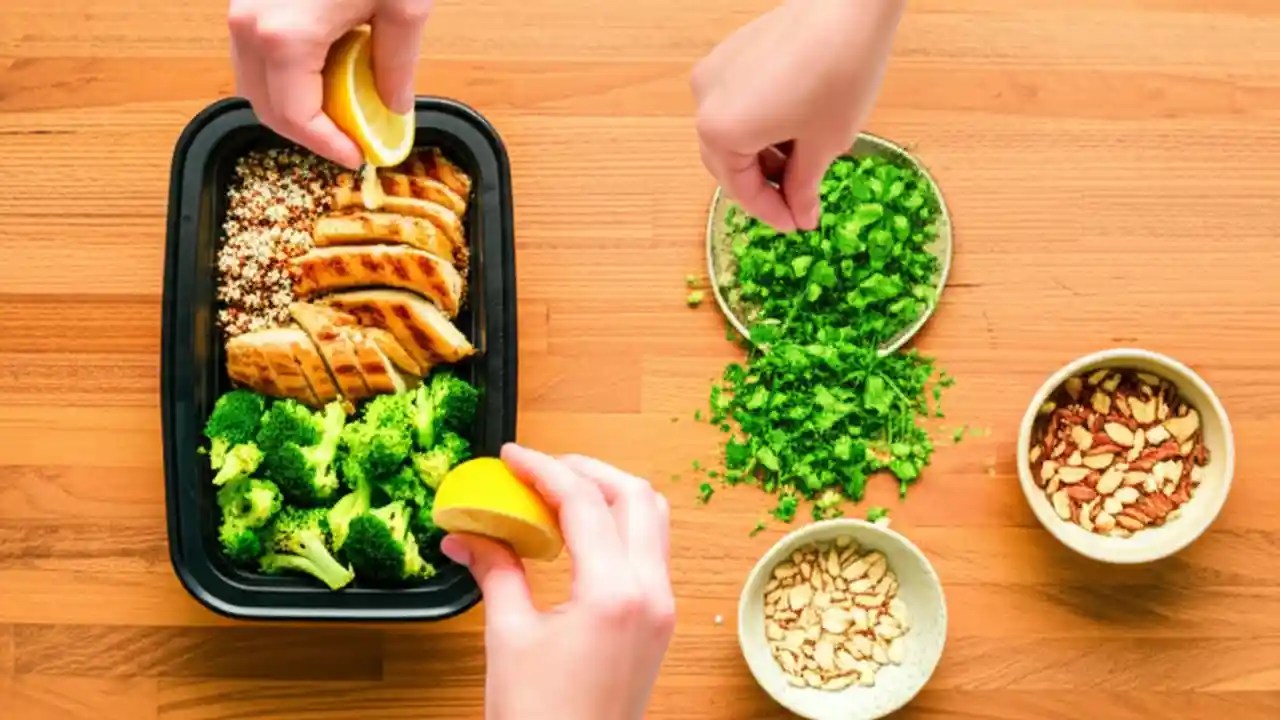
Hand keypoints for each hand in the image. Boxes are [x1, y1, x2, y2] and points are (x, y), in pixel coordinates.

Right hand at [227, 0, 432, 167]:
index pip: (295, 118)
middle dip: (308, 132)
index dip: (327, 146)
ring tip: (344, 106)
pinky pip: (257, 53)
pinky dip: (288, 74)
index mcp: (282, 37)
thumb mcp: (402, 6)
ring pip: (255, 81)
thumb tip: (393, 109)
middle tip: (351, 138)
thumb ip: (396, 67)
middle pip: (264, 107)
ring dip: (296, 104)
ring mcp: (242, 7)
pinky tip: (329, 69)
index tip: (358, 155)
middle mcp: (249, 25)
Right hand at [441, 444, 675, 719]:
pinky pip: (650, 553)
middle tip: (537, 471)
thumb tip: (466, 533)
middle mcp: (652, 593)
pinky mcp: (659, 624)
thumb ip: (494, 570)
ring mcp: (662, 609)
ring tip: (556, 497)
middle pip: (635, 496)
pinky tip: (576, 537)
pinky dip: (619, 529)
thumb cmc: (541, 718)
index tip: (510, 456)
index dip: (543, 469)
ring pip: (651, 520)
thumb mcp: (508, 636)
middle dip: (586, 472)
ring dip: (608, 496)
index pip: (584, 502)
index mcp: (615, 593)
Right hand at [692, 0, 905, 231]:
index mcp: (721, 132)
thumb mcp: (823, 144)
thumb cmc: (839, 75)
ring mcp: (713, 73)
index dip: (773, 213)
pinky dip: (758, 124)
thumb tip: (800, 214)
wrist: (850, 6)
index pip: (741, 189)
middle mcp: (704, 102)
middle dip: (762, 185)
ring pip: (730, 132)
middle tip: (798, 202)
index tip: (798, 225)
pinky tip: (792, 128)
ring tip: (800, 163)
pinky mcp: (729, 52)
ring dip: (760, 155)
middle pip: (726, 161)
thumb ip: (803, 187)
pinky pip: (735, 103)